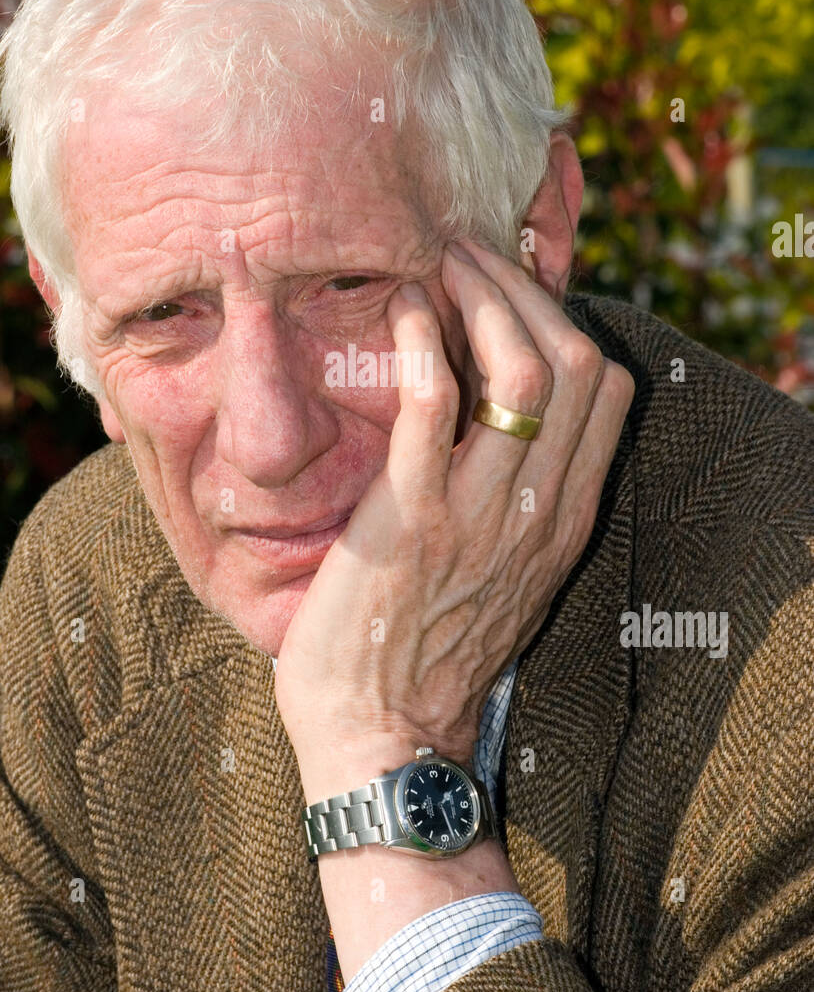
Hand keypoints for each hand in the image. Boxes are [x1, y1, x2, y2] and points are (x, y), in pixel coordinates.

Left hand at [274, 237, 634, 796]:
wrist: (383, 738)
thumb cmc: (427, 649)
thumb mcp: (502, 571)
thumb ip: (515, 497)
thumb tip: (493, 415)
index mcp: (565, 519)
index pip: (607, 390)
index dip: (563, 319)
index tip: (509, 289)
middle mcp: (539, 510)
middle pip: (575, 362)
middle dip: (525, 287)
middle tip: (469, 252)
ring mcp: (480, 514)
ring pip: (522, 371)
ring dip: (483, 298)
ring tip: (439, 264)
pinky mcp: (412, 520)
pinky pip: (434, 406)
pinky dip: (425, 342)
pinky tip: (405, 311)